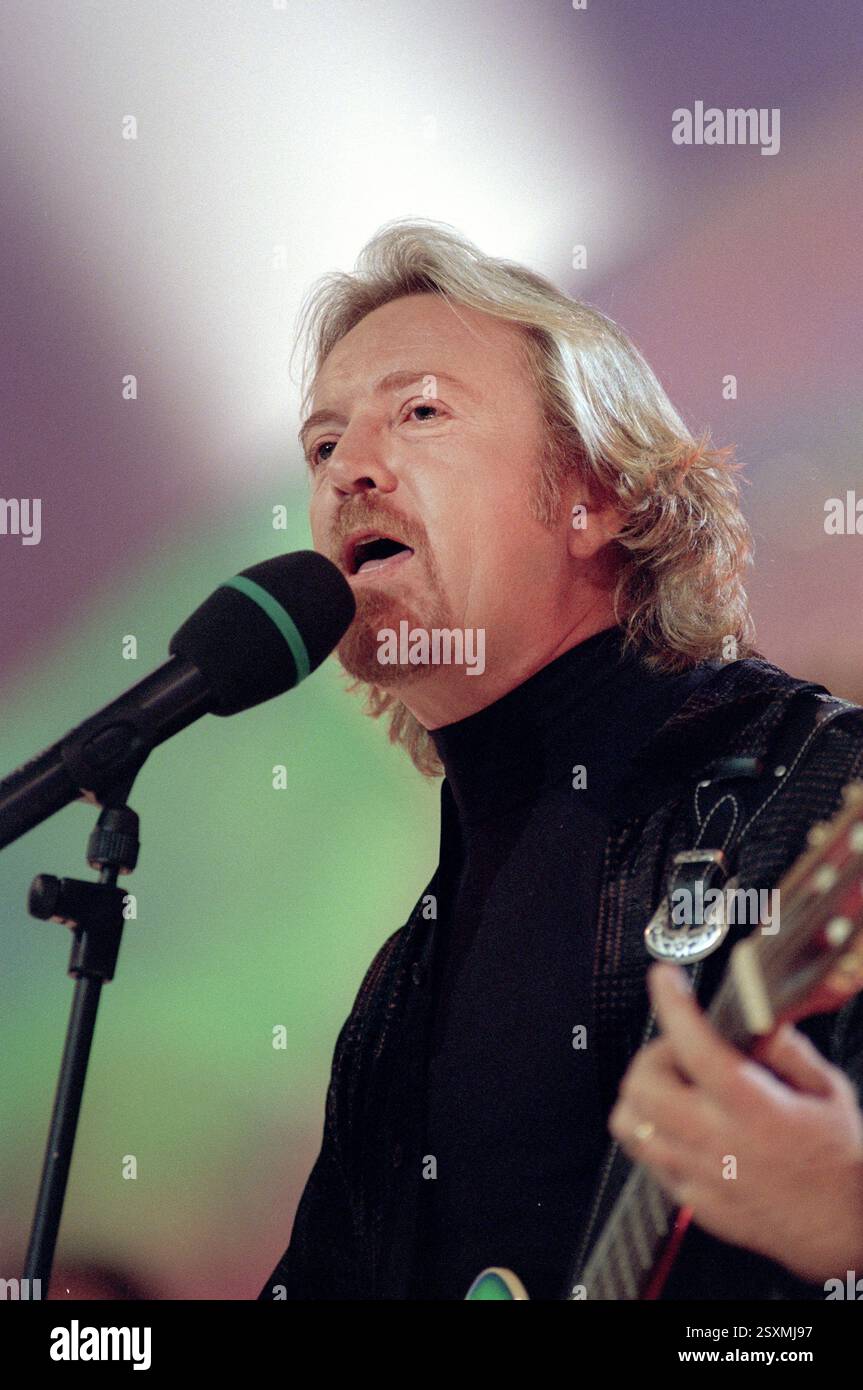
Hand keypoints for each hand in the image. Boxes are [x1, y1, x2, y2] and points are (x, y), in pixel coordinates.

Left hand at [607, 961, 862, 1283]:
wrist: (847, 1232)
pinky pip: (647, 1159)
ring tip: (673, 1089)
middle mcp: (717, 1140)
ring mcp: (699, 1174)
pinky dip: (654, 1134)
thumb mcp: (828, 1091)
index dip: (671, 1003)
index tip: (663, 978)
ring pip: (629, 1123)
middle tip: (679, 1051)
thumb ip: (787, 1049)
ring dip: (642, 1095)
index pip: (694, 1044)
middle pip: (641, 1084)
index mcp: (752, 1107)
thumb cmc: (842, 1162)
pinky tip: (682, 1127)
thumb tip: (755, 1019)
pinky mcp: (692, 1202)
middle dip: (652, 1054)